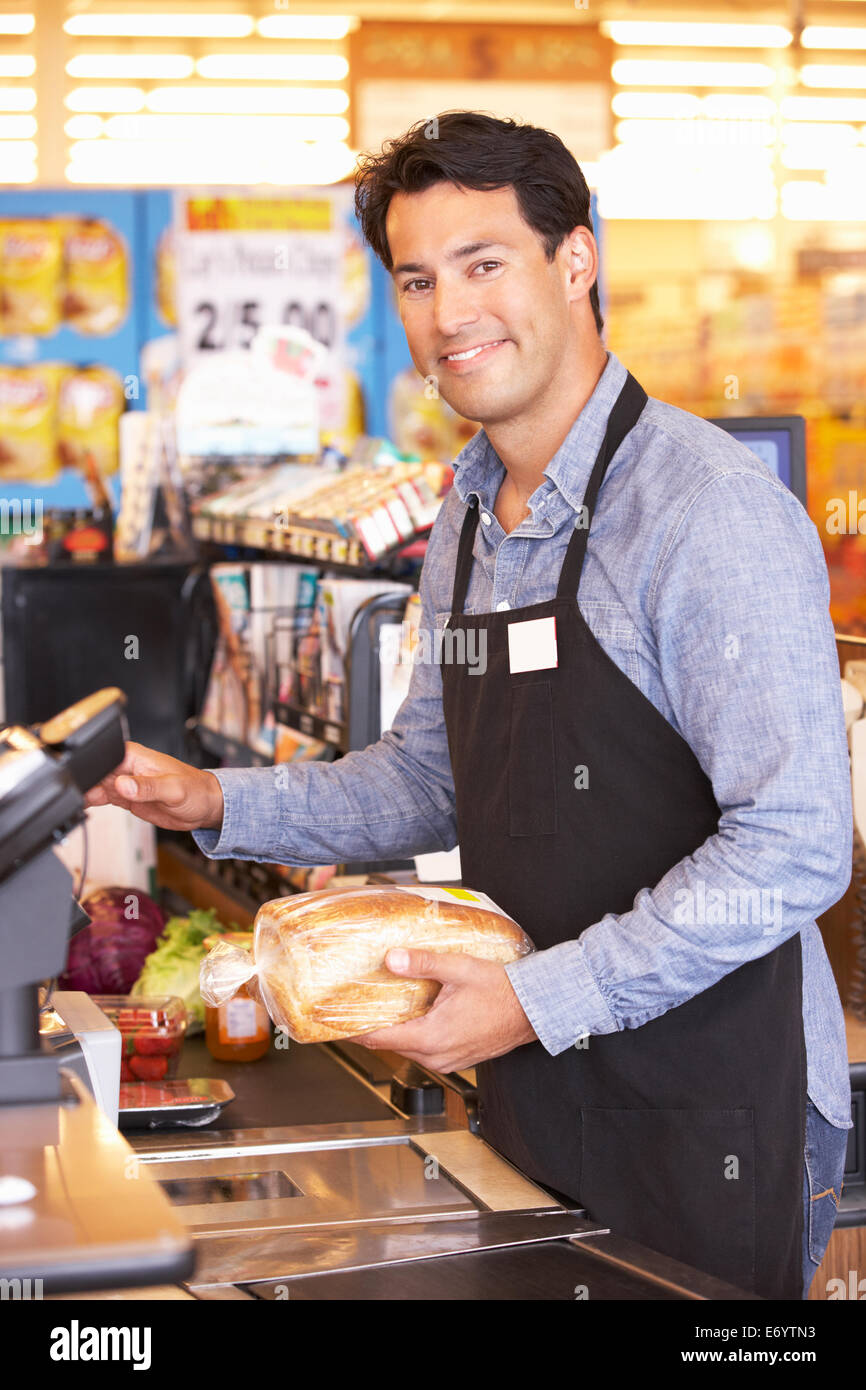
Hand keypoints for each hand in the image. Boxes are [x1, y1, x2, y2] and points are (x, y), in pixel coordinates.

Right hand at [85, 740, 223, 831]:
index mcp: (133, 756)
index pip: (102, 759)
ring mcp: (123, 782)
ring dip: (83, 794)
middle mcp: (125, 766)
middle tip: (75, 799)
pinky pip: (101, 797)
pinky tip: (83, 808)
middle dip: (82, 784)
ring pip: (93, 786)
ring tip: (75, 805)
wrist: (203, 806)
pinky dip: (90, 803)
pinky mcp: (125, 796)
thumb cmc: (195, 790)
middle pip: (92, 772)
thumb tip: (122, 784)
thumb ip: (147, 787)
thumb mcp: (173, 789)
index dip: (88, 770)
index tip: (82, 785)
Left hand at [348, 948, 537, 1072]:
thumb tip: (392, 958)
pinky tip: (417, 1015)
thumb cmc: (503, 992)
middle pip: (392, 1044)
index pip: (380, 1038)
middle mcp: (437, 1055)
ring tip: (385, 1007)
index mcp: (432, 1037)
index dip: (354, 1030)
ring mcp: (448, 1061)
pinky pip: (426, 1050)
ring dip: (397, 1030)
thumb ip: (423, 963)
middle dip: (374, 1027)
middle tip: (356, 1007)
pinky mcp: (458, 1058)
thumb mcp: (459, 969)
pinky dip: (416, 1035)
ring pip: (409, 1048)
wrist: (534, 1009)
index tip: (334, 1023)